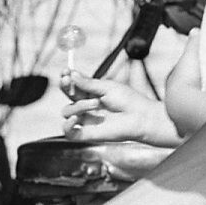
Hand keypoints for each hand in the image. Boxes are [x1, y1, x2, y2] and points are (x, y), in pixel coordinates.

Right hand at [61, 75, 179, 146]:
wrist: (140, 117)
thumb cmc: (128, 101)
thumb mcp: (107, 87)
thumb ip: (88, 83)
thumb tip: (72, 74)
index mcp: (92, 93)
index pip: (73, 85)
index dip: (67, 78)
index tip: (65, 71)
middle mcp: (86, 106)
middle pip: (67, 96)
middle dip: (66, 87)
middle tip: (68, 79)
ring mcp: (85, 120)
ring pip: (67, 111)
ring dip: (79, 105)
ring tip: (96, 103)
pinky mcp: (85, 133)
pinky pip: (67, 131)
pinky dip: (67, 125)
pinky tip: (75, 118)